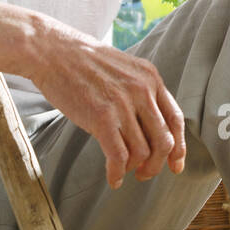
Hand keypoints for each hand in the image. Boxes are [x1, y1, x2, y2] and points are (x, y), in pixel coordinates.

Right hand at [26, 19, 185, 189]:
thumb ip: (138, 89)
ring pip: (143, 153)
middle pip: (164, 141)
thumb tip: (146, 123)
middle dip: (157, 164)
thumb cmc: (79, 60)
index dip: (179, 147)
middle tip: (145, 173)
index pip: (175, 119)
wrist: (50, 50)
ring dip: (134, 169)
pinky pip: (119, 157)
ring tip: (123, 171)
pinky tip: (112, 179)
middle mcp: (142, 90)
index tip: (175, 164)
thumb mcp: (121, 67)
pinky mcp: (102, 118)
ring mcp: (123, 105)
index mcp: (150, 77)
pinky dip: (117, 174)